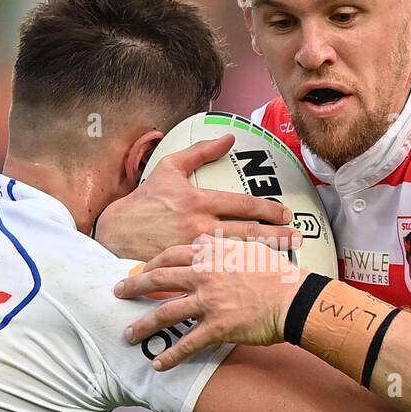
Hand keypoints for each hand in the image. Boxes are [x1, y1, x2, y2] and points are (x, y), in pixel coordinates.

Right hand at [94, 134, 300, 260]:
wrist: (115, 233)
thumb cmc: (144, 200)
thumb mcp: (169, 168)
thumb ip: (200, 152)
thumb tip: (228, 137)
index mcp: (198, 200)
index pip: (242, 205)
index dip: (268, 209)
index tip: (286, 213)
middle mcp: (198, 226)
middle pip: (246, 232)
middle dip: (275, 235)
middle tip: (296, 237)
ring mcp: (193, 250)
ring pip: (236, 253)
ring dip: (264, 254)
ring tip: (287, 256)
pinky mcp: (186, 269)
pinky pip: (217, 270)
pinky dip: (239, 272)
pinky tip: (256, 274)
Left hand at [114, 235, 305, 369]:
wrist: (295, 299)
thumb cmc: (278, 274)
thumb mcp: (251, 248)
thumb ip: (225, 245)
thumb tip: (210, 241)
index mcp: (211, 255)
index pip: (171, 255)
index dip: (152, 264)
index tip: (141, 270)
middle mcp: (204, 275)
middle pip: (158, 280)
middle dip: (133, 288)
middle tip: (117, 293)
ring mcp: (208, 302)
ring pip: (165, 313)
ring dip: (143, 325)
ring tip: (128, 335)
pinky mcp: (216, 328)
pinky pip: (186, 344)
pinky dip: (170, 356)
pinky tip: (158, 365)